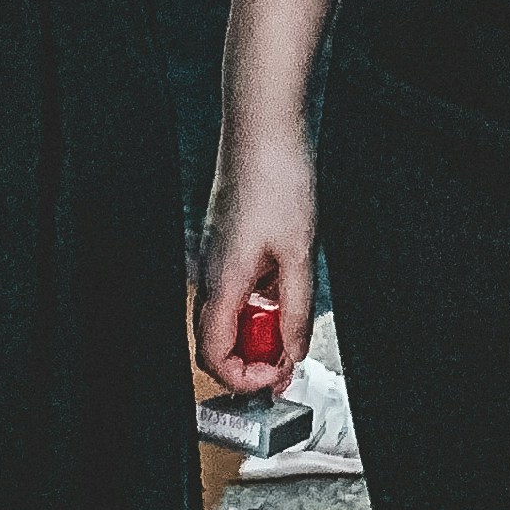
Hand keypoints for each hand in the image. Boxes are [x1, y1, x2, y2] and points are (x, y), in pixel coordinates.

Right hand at [195, 122, 317, 394]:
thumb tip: (292, 351)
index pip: (215, 356)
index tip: (277, 377)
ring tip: (292, 323)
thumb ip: (295, 310)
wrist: (263, 129)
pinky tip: (285, 287)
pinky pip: (236, 289)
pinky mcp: (227, 243)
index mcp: (222, 282)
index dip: (245, 379)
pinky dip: (259, 301)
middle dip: (254, 358)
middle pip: (219, 340)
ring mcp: (216, 257)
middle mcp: (211, 273)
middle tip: (289, 358)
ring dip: (259, 329)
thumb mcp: (299, 254)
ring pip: (228, 315)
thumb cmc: (275, 179)